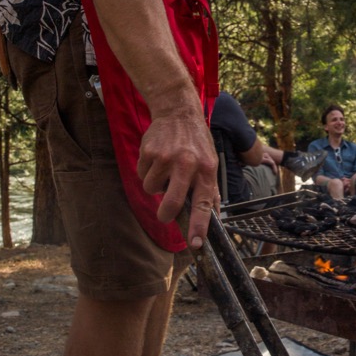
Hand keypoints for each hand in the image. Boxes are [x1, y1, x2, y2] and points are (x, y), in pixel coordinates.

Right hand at [137, 110, 220, 247]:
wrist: (178, 112)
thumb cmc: (196, 142)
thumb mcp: (210, 162)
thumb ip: (210, 189)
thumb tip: (213, 216)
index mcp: (206, 169)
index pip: (204, 204)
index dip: (199, 226)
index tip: (195, 243)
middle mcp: (187, 164)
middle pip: (172, 204)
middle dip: (165, 214)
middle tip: (165, 214)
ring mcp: (166, 158)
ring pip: (152, 190)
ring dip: (155, 185)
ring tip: (165, 170)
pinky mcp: (149, 152)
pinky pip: (142, 175)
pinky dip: (146, 172)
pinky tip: (156, 160)